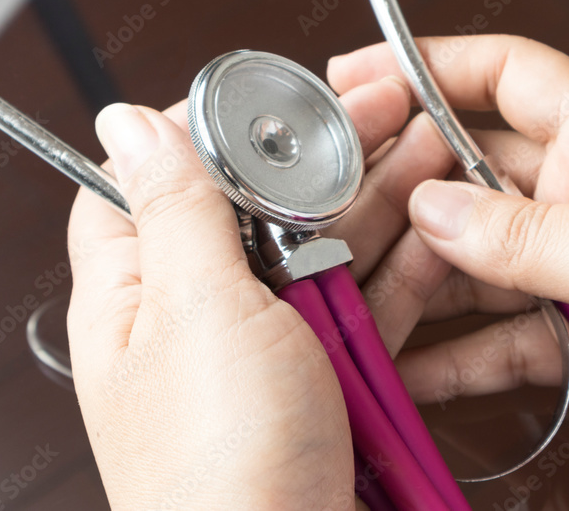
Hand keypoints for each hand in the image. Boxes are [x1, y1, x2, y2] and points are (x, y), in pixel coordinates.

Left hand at [66, 73, 455, 509]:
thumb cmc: (220, 470)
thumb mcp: (196, 313)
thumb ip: (176, 210)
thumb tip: (127, 123)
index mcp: (137, 292)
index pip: (149, 181)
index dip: (203, 130)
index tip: (266, 98)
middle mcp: (200, 313)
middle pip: (259, 205)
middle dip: (325, 151)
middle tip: (386, 104)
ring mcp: (271, 342)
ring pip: (324, 245)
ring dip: (380, 193)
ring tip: (433, 143)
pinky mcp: (327, 370)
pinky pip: (366, 299)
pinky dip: (404, 261)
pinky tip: (440, 223)